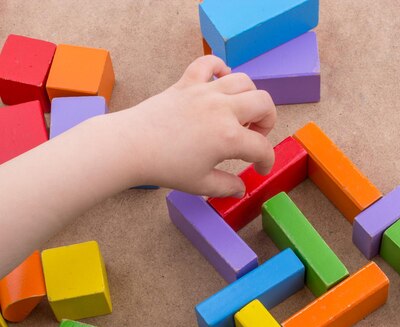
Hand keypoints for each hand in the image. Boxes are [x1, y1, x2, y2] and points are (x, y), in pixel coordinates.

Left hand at [114, 55, 276, 196]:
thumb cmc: (165, 167)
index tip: (260, 168)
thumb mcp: (201, 184)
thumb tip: (241, 189)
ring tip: (239, 112)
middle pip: (264, 104)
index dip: (266, 161)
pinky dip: (220, 68)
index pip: (262, 147)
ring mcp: (205, 92)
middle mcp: (222, 110)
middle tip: (254, 135)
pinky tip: (220, 83)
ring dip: (250, 96)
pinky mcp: (187, 83)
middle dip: (268, 121)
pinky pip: (209, 63)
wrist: (130, 146)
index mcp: (229, 137)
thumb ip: (227, 187)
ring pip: (244, 81)